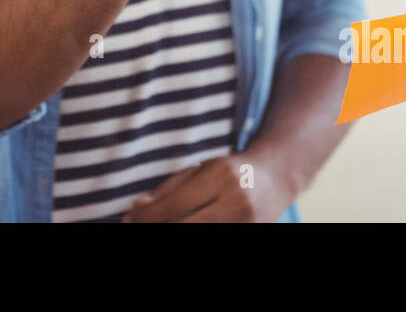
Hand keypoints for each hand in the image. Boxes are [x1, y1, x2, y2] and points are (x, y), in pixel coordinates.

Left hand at [121, 152, 295, 222]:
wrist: (277, 177)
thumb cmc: (231, 170)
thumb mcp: (201, 169)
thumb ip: (168, 188)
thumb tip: (136, 209)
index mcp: (221, 176)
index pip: (175, 204)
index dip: (147, 216)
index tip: (128, 219)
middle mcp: (237, 201)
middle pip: (185, 226)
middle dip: (158, 227)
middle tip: (137, 226)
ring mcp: (247, 223)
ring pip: (199, 234)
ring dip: (175, 231)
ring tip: (161, 225)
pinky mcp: (253, 234)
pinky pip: (217, 237)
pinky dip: (196, 233)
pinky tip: (185, 225)